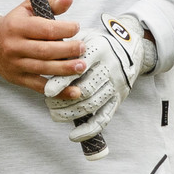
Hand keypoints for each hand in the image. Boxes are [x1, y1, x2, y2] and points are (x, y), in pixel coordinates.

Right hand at [0, 0, 83, 93]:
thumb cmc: (13, 25)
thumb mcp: (27, 9)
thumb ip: (50, 4)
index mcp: (17, 26)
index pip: (45, 29)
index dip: (64, 29)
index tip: (76, 28)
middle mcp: (15, 46)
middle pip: (45, 50)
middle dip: (68, 50)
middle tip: (82, 48)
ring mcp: (16, 64)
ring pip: (44, 69)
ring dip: (66, 69)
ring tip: (81, 66)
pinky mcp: (18, 78)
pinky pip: (40, 87)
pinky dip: (59, 91)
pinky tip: (74, 91)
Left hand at [44, 14, 155, 144]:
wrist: (130, 48)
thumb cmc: (98, 43)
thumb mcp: (84, 37)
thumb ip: (67, 47)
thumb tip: (43, 58)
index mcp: (100, 49)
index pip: (80, 67)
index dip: (63, 81)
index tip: (47, 91)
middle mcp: (111, 68)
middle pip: (86, 90)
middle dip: (63, 99)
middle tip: (47, 102)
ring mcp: (116, 86)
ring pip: (92, 104)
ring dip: (71, 113)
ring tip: (54, 114)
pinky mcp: (119, 99)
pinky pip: (104, 118)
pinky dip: (89, 129)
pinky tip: (74, 135)